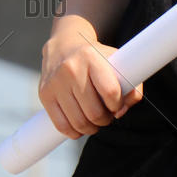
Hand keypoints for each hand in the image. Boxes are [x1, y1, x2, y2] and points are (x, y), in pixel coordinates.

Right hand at [38, 15, 143, 139]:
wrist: (64, 45)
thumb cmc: (96, 58)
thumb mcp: (117, 62)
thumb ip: (132, 86)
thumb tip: (121, 112)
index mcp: (91, 57)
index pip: (110, 92)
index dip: (117, 105)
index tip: (116, 104)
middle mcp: (71, 69)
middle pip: (94, 112)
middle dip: (105, 120)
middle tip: (106, 115)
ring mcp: (55, 82)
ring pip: (79, 122)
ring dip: (91, 128)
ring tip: (95, 120)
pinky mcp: (45, 94)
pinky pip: (61, 126)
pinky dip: (74, 132)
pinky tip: (80, 124)